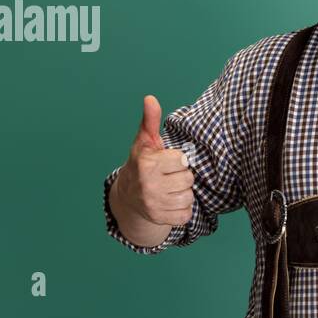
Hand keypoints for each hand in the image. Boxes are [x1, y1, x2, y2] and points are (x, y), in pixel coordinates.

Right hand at [112, 95, 194, 227]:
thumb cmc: (142, 164)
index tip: (166, 163)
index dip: (177, 161)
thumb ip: (151, 120)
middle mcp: (149, 185)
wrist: (128, 197)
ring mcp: (154, 204)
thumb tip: (150, 98)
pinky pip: (186, 214)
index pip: (182, 161)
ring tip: (169, 189)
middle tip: (167, 177)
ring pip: (189, 197)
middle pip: (188, 179)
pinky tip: (170, 203)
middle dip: (181, 177)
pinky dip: (182, 210)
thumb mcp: (145, 142)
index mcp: (147, 164)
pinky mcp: (160, 218)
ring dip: (183, 194)